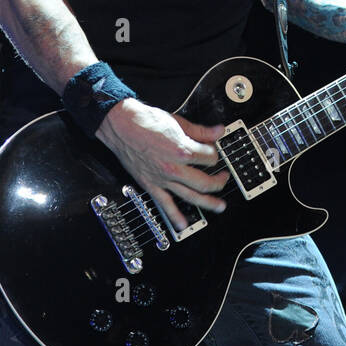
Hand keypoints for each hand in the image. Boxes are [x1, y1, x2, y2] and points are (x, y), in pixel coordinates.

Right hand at [94, 97, 230, 231]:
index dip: (215, 153)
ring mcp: (163, 179)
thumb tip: (218, 131)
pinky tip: (183, 224)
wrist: (121, 125)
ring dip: (208, 203)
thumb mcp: (178, 121)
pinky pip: (165, 205)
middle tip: (224, 178)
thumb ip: (200, 130)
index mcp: (182, 150)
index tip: (213, 151)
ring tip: (219, 206)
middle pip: (205, 182)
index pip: (210, 157)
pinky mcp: (151, 185)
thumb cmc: (145, 121)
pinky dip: (175, 217)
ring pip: (190, 196)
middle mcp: (174, 168)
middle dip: (219, 181)